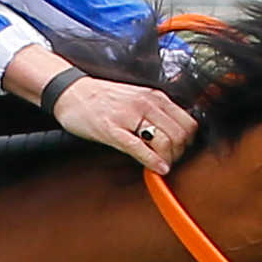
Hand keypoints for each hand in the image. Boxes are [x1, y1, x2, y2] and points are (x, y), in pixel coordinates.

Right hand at [47, 73, 195, 168]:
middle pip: (180, 135)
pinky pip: (139, 148)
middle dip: (179, 153)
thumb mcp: (137, 97)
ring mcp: (129, 117)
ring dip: (168, 159)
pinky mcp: (112, 130)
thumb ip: (156, 111)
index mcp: (154, 96)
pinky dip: (152, 162)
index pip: (187, 122)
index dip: (189, 141)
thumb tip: (174, 132)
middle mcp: (145, 104)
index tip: (181, 150)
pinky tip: (156, 170)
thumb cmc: (103, 98)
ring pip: (164, 142)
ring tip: (162, 165)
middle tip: (171, 161)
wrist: (72, 92)